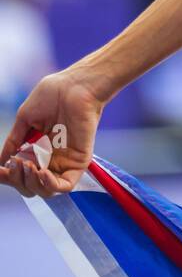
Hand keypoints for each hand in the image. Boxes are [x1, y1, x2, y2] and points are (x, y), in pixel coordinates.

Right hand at [0, 69, 106, 198]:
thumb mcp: (25, 119)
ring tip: (29, 165)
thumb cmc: (52, 95)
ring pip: (45, 190)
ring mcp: (64, 162)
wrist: (75, 85)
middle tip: (17, 162)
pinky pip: (65, 186)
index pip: (19, 173)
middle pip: (29, 186)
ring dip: (31, 183)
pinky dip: (50, 185)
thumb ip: (13, 141)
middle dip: (17, 180)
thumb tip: (1, 161)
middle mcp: (49, 159)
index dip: (7, 176)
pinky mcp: (79, 163)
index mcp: (36, 149)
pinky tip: (42, 172)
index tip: (0, 171)